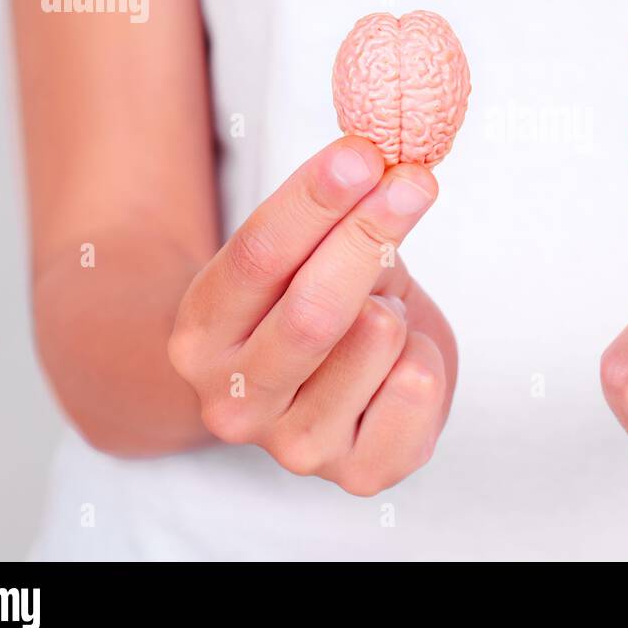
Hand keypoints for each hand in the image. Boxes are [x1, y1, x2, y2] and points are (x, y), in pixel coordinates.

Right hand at [168, 136, 455, 495]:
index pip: (258, 255)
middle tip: (413, 181)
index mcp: (202, 333)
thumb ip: (331, 215)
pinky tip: (402, 361)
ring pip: (372, 341)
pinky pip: (416, 389)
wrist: (339, 392)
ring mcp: (291, 446)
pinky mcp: (356, 473)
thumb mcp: (310, 256)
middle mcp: (232, 401)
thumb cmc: (319, 305)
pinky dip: (425, 356)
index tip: (364, 153)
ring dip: (396, 308)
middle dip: (370, 234)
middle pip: (314, 308)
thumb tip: (374, 155)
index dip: (315, 200)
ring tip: (383, 313)